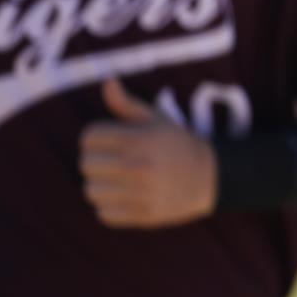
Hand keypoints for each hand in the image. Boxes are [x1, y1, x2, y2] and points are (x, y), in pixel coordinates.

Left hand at [79, 79, 216, 227]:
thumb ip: (126, 103)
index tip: (112, 140)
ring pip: (91, 190)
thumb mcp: (156, 119)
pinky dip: (111, 206)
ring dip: (101, 185)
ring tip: (120, 179)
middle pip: (86, 163)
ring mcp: (139, 193)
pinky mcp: (141, 215)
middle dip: (97, 160)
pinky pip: (103, 213)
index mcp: (137, 139)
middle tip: (116, 160)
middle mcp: (136, 166)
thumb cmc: (177, 143)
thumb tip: (107, 81)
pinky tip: (128, 196)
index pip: (89, 137)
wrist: (210, 177)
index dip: (98, 137)